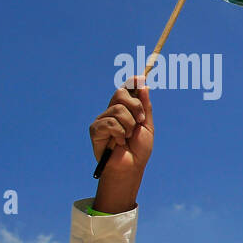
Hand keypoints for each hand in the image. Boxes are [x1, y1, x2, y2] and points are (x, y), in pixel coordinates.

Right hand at [90, 76, 152, 212]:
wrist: (131, 166)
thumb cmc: (139, 149)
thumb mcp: (147, 126)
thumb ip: (145, 107)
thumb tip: (143, 85)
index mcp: (125, 110)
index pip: (125, 90)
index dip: (131, 82)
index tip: (140, 76)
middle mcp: (112, 111)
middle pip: (120, 94)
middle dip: (135, 106)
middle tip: (140, 121)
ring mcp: (102, 119)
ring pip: (118, 110)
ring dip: (129, 125)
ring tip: (127, 137)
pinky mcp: (95, 129)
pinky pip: (110, 123)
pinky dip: (119, 133)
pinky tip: (118, 142)